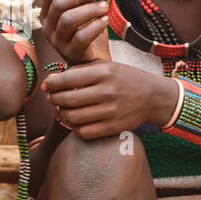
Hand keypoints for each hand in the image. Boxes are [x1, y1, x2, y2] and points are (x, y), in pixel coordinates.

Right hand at [39, 0, 110, 64]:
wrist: (94, 61)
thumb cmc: (88, 33)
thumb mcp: (85, 11)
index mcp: (47, 15)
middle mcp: (48, 28)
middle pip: (59, 4)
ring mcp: (58, 43)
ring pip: (68, 20)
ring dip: (89, 9)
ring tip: (105, 6)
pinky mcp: (71, 54)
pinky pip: (81, 37)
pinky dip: (96, 25)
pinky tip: (105, 20)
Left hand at [41, 61, 179, 140]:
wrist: (153, 97)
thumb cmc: (124, 79)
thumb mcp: (106, 67)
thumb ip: (80, 71)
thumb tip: (50, 82)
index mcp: (104, 72)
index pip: (67, 79)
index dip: (51, 84)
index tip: (47, 86)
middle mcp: (108, 91)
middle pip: (67, 99)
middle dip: (53, 99)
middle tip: (52, 98)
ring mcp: (112, 111)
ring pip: (73, 117)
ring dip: (61, 114)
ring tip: (61, 109)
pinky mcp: (114, 127)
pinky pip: (84, 132)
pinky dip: (73, 127)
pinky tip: (74, 121)